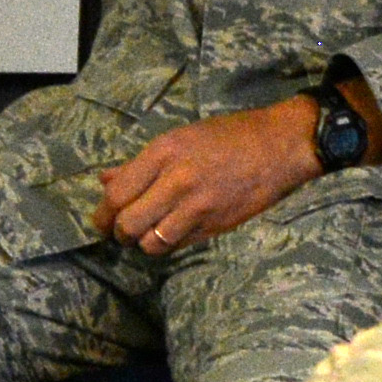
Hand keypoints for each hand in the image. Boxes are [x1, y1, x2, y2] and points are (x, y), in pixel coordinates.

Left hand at [92, 100, 320, 254]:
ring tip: (146, 235)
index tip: (101, 221)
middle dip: (119, 233)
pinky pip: (178, 246)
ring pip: (151, 242)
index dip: (102, 215)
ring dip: (143, 243)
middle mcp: (177, 181)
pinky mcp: (216, 225)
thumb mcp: (180, 138)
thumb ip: (141, 164)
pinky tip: (171, 234)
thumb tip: (105, 181)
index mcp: (164, 153)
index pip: (118, 195)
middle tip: (120, 232)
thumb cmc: (229, 136)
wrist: (281, 146)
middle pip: (129, 224)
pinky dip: (169, 245)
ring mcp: (198, 207)